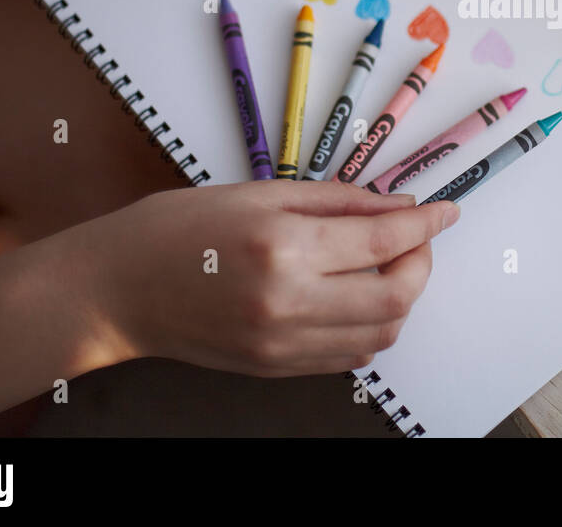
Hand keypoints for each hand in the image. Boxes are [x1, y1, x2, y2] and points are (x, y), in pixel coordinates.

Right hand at [89, 181, 459, 375]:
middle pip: (397, 295)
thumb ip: (336, 201)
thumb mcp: (258, 192)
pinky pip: (351, 355)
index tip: (445, 210)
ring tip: (385, 263)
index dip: (426, 223)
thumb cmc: (177, 229)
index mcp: (283, 246)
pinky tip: (357, 295)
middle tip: (415, 236)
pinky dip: (371, 325)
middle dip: (421, 261)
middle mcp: (289, 301)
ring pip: (382, 331)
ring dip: (402, 296)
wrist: (116, 291)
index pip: (384, 237)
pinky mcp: (277, 367)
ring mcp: (283, 343)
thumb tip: (398, 205)